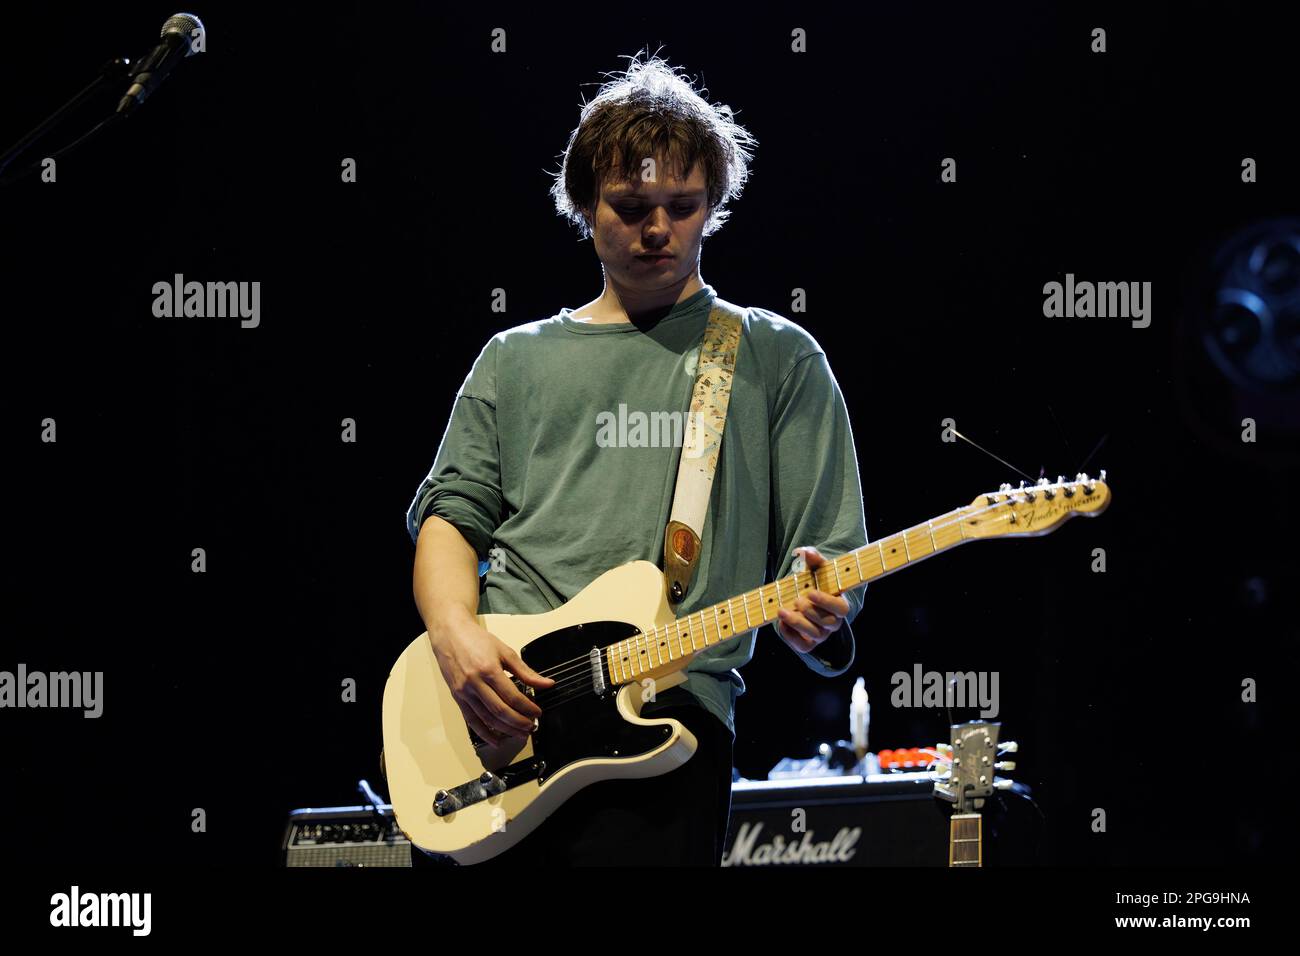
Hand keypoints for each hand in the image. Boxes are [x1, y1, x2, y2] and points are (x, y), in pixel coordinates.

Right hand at [427, 611, 555, 745]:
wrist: (450, 634)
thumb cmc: (476, 640)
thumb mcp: (504, 651)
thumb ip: (525, 671)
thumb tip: (546, 684)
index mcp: (489, 670)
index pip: (512, 696)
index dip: (527, 708)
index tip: (537, 712)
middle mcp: (475, 683)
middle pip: (500, 711)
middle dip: (518, 722)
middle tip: (531, 727)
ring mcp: (464, 692)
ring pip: (487, 719)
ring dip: (505, 730)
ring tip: (519, 734)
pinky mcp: (457, 698)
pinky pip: (471, 720)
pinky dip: (484, 733)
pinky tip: (496, 740)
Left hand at [775, 546, 850, 654]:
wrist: (804, 599)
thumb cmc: (815, 582)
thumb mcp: (816, 568)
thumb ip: (813, 558)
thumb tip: (802, 551)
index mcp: (839, 605)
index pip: (841, 609)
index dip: (826, 602)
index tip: (811, 592)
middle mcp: (833, 623)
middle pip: (826, 622)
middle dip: (810, 612)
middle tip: (796, 600)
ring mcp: (821, 635)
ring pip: (814, 634)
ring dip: (797, 623)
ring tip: (782, 610)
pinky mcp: (807, 644)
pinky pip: (802, 646)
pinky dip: (790, 635)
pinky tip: (781, 622)